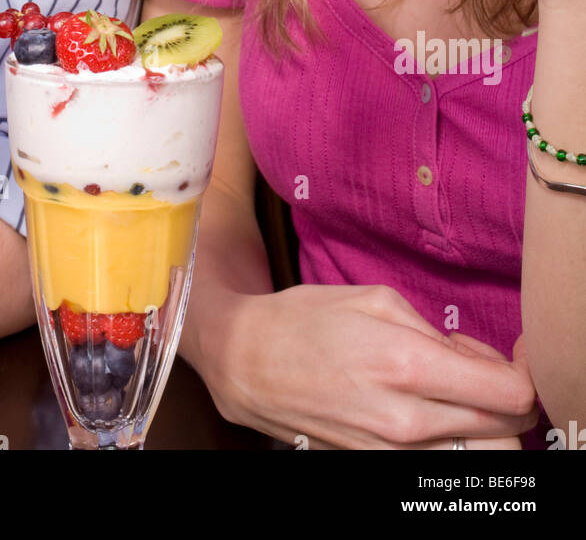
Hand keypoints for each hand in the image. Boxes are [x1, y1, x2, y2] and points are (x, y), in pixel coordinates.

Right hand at [203, 284, 537, 448]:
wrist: (246, 363)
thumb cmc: (305, 320)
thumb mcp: (376, 300)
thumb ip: (437, 333)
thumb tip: (473, 360)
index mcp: (408, 366)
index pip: (509, 395)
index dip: (523, 372)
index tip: (514, 355)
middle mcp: (406, 422)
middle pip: (506, 437)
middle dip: (508, 403)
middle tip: (482, 370)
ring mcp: (390, 454)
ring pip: (477, 461)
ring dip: (481, 428)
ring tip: (453, 392)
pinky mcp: (376, 468)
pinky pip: (436, 467)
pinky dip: (448, 442)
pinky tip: (425, 410)